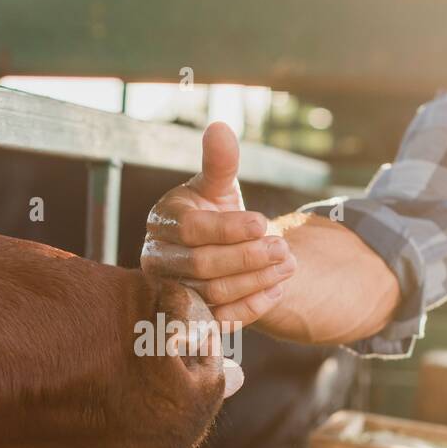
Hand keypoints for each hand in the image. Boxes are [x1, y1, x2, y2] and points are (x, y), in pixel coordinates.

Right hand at [140, 122, 296, 325]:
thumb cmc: (212, 212)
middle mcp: (157, 260)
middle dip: (247, 257)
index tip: (262, 223)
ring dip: (255, 281)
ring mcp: (172, 292)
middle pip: (200, 265)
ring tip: (289, 266)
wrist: (213, 251)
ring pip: (212, 294)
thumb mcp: (217, 186)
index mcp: (161, 222)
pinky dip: (251, 308)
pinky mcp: (191, 318)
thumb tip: (220, 128)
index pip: (191, 229)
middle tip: (284, 248)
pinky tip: (277, 290)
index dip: (228, 228)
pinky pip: (219, 320)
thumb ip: (219, 162)